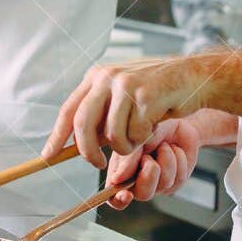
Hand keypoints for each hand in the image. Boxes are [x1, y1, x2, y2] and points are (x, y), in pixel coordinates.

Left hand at [42, 57, 209, 166]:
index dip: (57, 135)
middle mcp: (106, 77)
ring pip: (112, 135)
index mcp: (96, 76)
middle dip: (88, 151)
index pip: (69, 109)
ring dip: (126, 146)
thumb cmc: (157, 91)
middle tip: (98, 164)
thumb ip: (101, 112)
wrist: (193, 76)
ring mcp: (125, 85)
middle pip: (83, 124)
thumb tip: (76, 142)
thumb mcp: (121, 93)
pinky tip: (154, 124)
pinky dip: (144, 139)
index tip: (48, 155)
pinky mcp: (145, 96)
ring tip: (140, 134)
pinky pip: (135, 134)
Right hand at [103, 118, 201, 208]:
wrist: (174, 120)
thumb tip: (116, 180)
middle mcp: (139, 181)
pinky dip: (178, 159)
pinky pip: (179, 178)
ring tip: (164, 145)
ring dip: (165, 160)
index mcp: (122, 172)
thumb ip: (126, 159)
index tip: (126, 194)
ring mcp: (159, 183)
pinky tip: (174, 149)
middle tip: (151, 161)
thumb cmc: (150, 127)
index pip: (114, 197)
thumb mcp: (136, 139)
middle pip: (143, 194)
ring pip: (164, 184)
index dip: (118, 200)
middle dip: (148, 178)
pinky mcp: (177, 180)